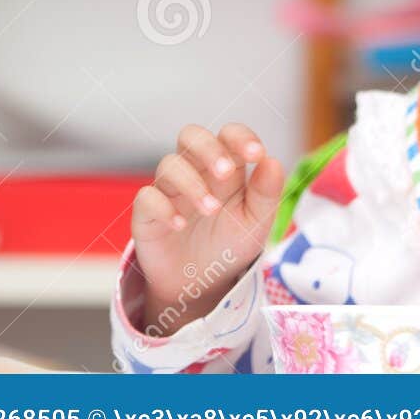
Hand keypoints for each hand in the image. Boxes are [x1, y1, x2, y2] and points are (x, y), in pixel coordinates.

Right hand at [132, 122, 284, 335]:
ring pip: (170, 164)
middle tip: (226, 173)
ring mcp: (170, 189)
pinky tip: (180, 224)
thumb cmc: (229, 244)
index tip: (256, 154)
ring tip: (210, 210)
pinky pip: (146, 197)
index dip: (240, 137)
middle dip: (209, 148)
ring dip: (192, 184)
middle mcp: (195, 170)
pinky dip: (163, 208)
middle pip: (191, 136)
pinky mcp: (148, 212)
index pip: (228, 135)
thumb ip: (266, 193)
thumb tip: (273, 161)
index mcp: (225, 167)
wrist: (202, 283)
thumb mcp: (255, 222)